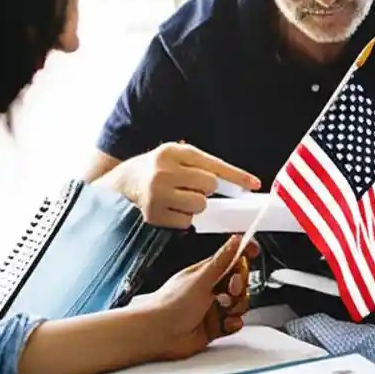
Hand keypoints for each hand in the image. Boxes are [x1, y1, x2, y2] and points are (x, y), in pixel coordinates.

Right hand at [105, 143, 260, 228]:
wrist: (120, 183)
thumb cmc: (156, 169)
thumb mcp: (175, 156)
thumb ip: (202, 165)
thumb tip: (238, 185)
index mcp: (172, 152)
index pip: (213, 164)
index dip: (236, 175)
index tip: (254, 184)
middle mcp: (163, 171)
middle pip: (209, 185)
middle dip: (207, 189)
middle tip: (193, 187)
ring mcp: (156, 194)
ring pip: (200, 205)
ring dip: (196, 205)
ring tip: (181, 198)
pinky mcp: (152, 214)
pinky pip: (186, 221)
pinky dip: (183, 217)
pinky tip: (170, 208)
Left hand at [136, 236, 258, 360]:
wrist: (158, 335)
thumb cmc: (170, 304)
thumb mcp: (201, 278)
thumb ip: (222, 260)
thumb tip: (236, 240)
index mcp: (205, 274)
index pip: (230, 260)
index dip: (243, 256)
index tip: (254, 252)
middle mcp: (210, 290)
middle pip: (240, 284)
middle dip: (240, 287)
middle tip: (231, 289)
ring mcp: (212, 309)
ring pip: (239, 304)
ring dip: (237, 307)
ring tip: (224, 309)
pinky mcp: (214, 327)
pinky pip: (234, 323)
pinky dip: (234, 323)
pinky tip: (227, 322)